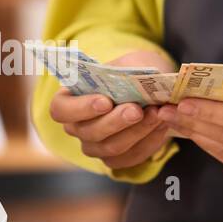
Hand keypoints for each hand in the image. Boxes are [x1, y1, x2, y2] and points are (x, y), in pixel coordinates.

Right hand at [48, 50, 175, 170]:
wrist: (149, 89)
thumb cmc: (131, 73)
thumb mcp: (128, 63)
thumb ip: (127, 71)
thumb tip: (135, 80)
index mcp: (69, 100)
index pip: (60, 110)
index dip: (80, 108)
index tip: (105, 101)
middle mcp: (77, 127)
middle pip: (89, 132)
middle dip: (116, 121)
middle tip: (137, 109)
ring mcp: (95, 147)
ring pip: (112, 147)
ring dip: (137, 131)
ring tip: (157, 114)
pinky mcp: (116, 159)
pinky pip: (131, 157)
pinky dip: (149, 142)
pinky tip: (162, 126)